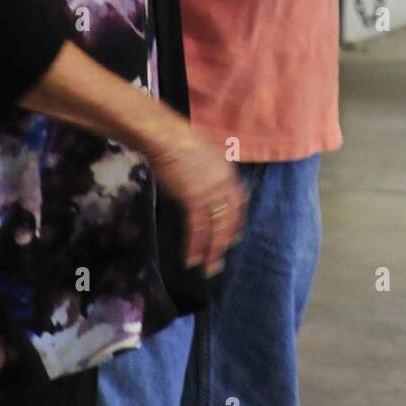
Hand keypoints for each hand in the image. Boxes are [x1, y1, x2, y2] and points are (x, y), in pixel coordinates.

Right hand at [146, 120, 246, 274]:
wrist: (168, 137)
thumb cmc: (181, 140)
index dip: (235, 221)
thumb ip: (210, 170)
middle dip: (226, 240)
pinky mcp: (194, 199)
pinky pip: (197, 228)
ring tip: (209, 268)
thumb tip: (206, 180)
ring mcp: (211, 192)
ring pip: (215, 227)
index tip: (233, 235)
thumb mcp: (206, 153)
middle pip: (229, 218)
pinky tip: (192, 259)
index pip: (237, 203)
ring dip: (212, 250)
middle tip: (221, 259)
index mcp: (228, 172)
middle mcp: (224, 184)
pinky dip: (195, 246)